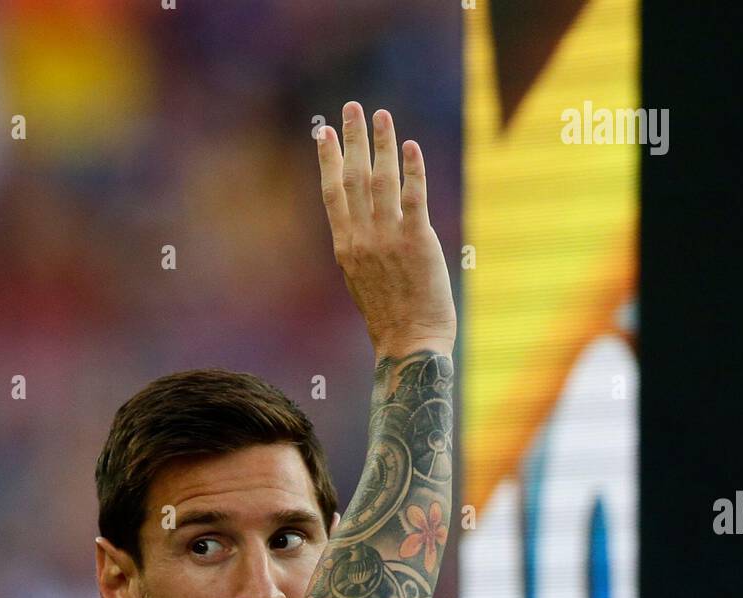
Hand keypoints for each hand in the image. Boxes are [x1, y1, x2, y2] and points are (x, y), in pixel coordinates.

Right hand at [316, 102, 455, 361]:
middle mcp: (362, 239)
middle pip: (354, 178)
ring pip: (382, 180)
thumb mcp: (362, 283)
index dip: (328, 160)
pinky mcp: (417, 242)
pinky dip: (412, 169)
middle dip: (352, 139)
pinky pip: (413, 197)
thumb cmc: (390, 320)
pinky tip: (411, 147)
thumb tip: (359, 230)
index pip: (333, 194)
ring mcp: (388, 239)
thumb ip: (360, 251)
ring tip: (382, 116)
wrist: (409, 344)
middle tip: (352, 107)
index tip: (324, 134)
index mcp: (346, 248)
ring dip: (382, 143)